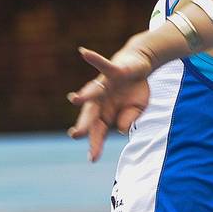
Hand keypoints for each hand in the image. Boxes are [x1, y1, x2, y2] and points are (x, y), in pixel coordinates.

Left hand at [67, 46, 150, 161]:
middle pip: (91, 115)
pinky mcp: (112, 70)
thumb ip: (129, 120)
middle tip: (75, 134)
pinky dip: (94, 59)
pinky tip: (83, 52)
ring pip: (93, 92)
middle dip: (84, 125)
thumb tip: (120, 129)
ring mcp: (104, 85)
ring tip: (73, 99)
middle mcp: (100, 100)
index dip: (95, 144)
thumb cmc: (133, 89)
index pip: (98, 132)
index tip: (92, 158)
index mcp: (105, 114)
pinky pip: (103, 65)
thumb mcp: (138, 109)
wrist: (139, 65)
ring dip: (84, 95)